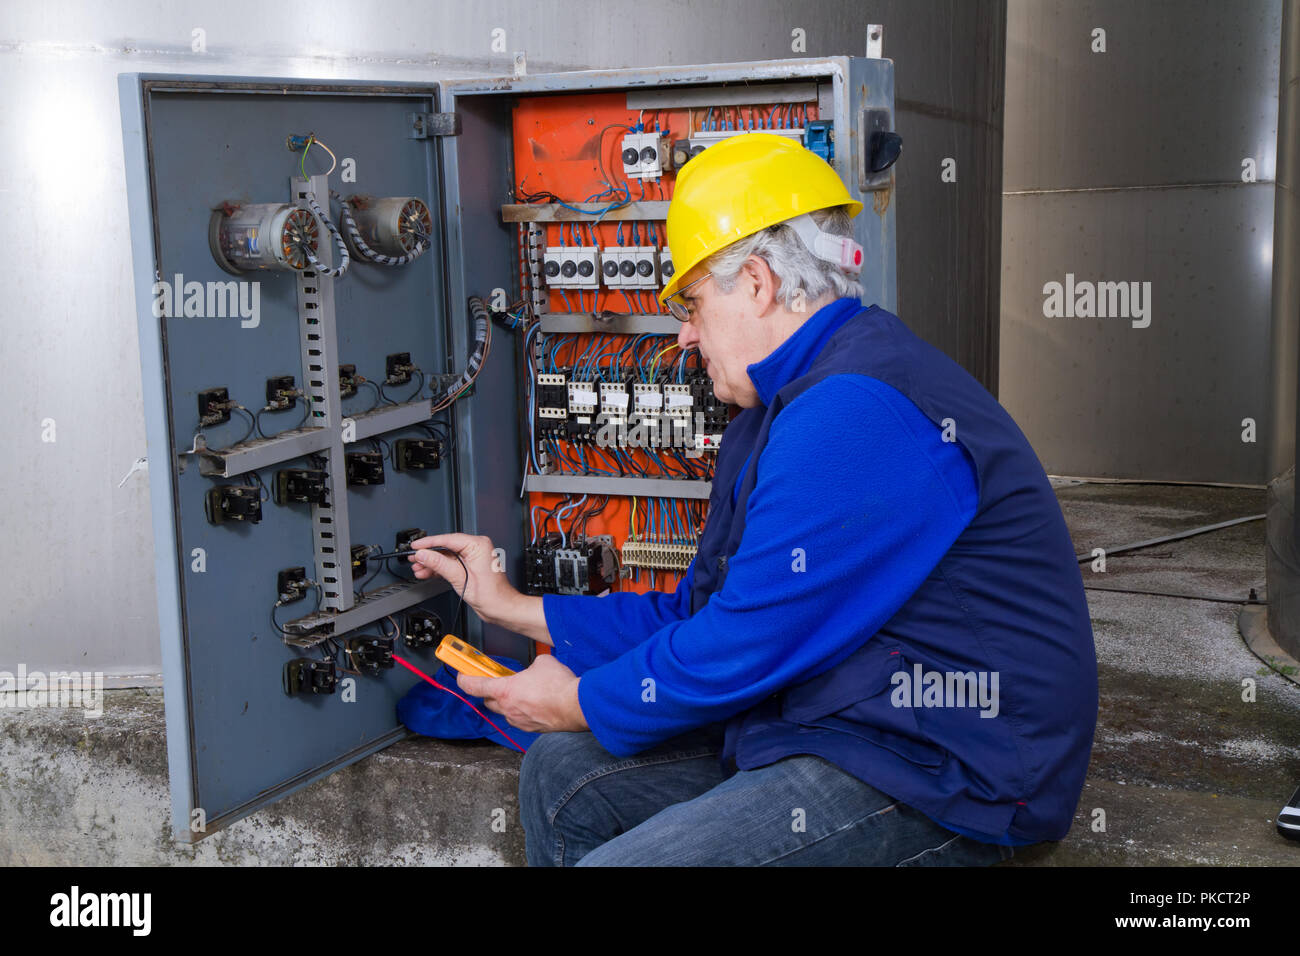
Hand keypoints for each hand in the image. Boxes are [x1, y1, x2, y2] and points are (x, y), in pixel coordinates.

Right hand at [408, 533, 517, 623]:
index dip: (429, 543)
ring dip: (431, 563)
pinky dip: (439, 569)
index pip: (448, 539)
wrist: (500, 608)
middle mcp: (476, 548)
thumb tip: (424, 554)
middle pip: (446, 547)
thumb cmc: (491, 594)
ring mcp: (473, 557)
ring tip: (418, 568)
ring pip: (446, 556)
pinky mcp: (470, 566)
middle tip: (414, 558)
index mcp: (478, 545)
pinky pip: (451, 563)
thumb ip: (439, 564)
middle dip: (428, 555)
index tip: (416, 546)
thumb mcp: (460, 577)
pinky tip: (427, 572)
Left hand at [455, 654, 586, 733]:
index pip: (475, 686)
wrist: (576, 706)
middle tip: (498, 682)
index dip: (464, 680)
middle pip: (488, 701)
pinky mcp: (531, 728)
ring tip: (523, 692)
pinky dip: (523, 711)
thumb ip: (530, 665)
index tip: (461, 676)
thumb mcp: (542, 662)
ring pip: (505, 711)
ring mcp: (519, 721)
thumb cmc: (559, 686)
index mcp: (505, 690)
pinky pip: (520, 719)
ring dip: (509, 702)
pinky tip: (536, 703)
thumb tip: (533, 669)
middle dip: (490, 692)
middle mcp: (508, 708)